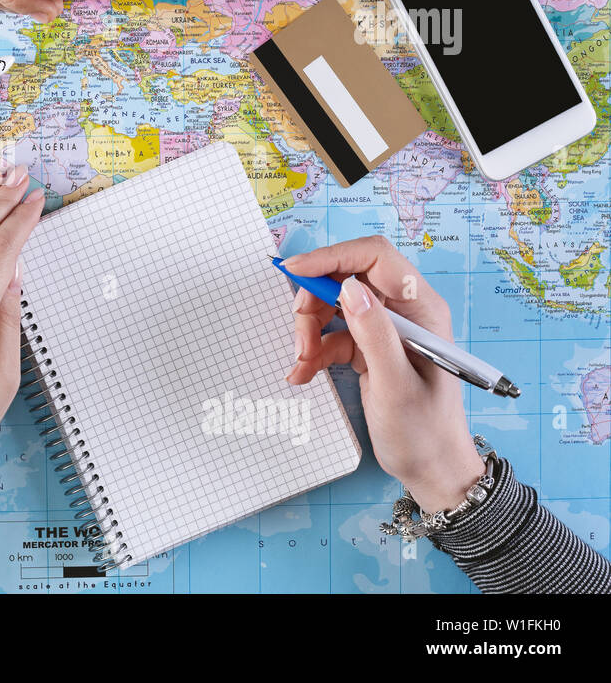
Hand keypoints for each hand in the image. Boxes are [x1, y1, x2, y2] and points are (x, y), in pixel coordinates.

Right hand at [285, 236, 484, 513]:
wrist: (432, 469)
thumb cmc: (424, 431)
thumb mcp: (394, 384)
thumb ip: (373, 333)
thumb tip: (349, 287)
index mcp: (421, 308)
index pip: (375, 257)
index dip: (332, 257)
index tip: (295, 272)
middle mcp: (404, 310)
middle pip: (347, 278)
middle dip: (314, 302)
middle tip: (300, 337)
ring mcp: (385, 329)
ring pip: (333, 305)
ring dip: (309, 330)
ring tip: (302, 363)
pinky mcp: (369, 347)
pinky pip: (332, 333)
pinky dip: (313, 351)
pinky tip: (303, 374)